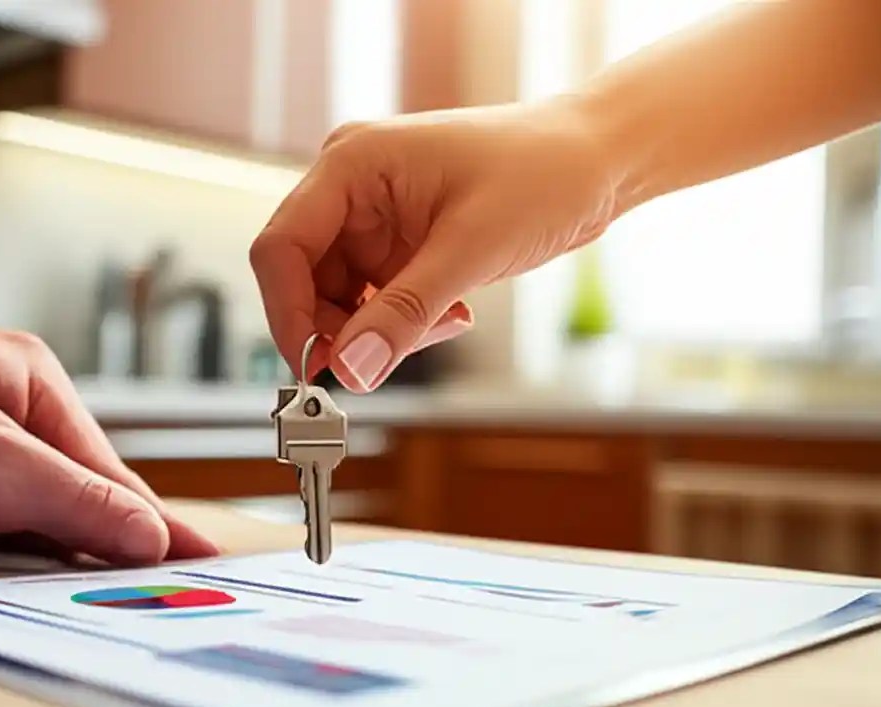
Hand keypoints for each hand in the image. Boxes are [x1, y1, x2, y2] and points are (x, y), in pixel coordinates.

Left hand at [0, 302, 219, 565]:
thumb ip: (76, 502)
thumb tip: (149, 535)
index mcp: (46, 399)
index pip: (116, 482)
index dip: (158, 527)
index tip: (203, 559)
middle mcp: (19, 416)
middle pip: (81, 493)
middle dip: (115, 539)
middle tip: (162, 583)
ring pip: (38, 506)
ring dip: (62, 544)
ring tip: (113, 580)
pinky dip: (14, 540)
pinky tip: (27, 565)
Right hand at [250, 97, 620, 390]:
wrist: (597, 161)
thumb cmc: (544, 171)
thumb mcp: (471, 248)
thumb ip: (404, 312)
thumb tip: (351, 370)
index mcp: (352, 163)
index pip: (283, 247)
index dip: (289, 314)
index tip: (315, 367)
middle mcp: (351, 187)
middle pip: (305, 280)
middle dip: (344, 328)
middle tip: (384, 360)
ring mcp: (373, 216)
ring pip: (340, 299)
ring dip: (382, 328)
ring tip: (445, 321)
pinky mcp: (397, 242)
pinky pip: (375, 299)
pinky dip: (404, 321)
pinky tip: (451, 312)